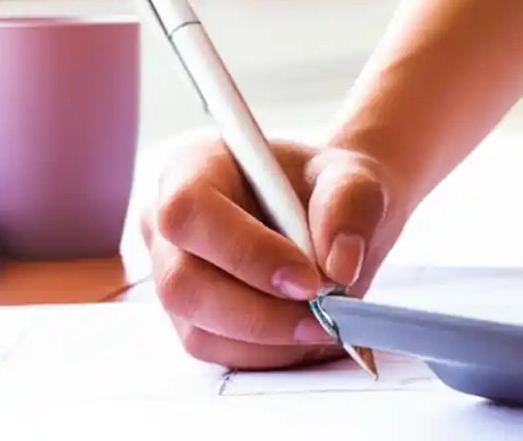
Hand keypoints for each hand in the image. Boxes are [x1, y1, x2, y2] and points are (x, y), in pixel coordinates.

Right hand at [142, 139, 412, 368]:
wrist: (333, 218)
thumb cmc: (329, 188)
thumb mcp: (354, 177)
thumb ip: (350, 205)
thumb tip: (339, 266)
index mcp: (193, 169)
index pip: (189, 213)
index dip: (244, 252)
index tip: (309, 279)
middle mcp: (168, 226)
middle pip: (182, 284)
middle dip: (259, 313)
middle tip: (324, 317)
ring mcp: (174, 277)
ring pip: (200, 331)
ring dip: (271, 340)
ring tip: (326, 323)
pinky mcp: (194, 320)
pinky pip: (221, 354)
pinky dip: (272, 354)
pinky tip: (310, 334)